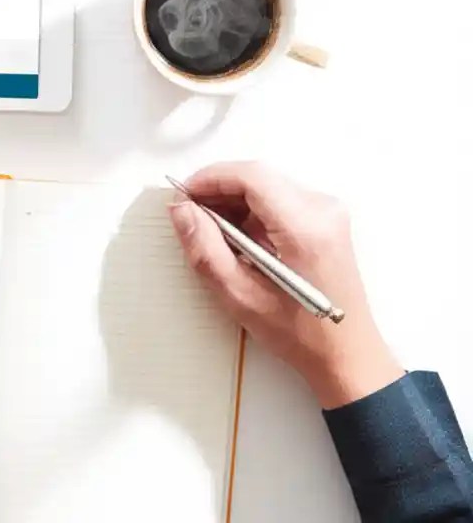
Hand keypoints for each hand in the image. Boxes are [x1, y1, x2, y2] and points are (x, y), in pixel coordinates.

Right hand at [168, 162, 402, 408]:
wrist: (346, 352)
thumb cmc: (299, 333)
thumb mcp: (240, 295)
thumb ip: (205, 248)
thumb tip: (181, 210)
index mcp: (305, 228)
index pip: (251, 176)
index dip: (210, 178)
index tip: (183, 195)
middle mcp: (322, 210)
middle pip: (258, 177)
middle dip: (218, 191)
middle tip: (190, 216)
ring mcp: (328, 212)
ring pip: (266, 185)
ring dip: (233, 202)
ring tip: (212, 234)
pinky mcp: (325, 220)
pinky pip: (279, 199)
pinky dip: (251, 211)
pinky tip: (237, 239)